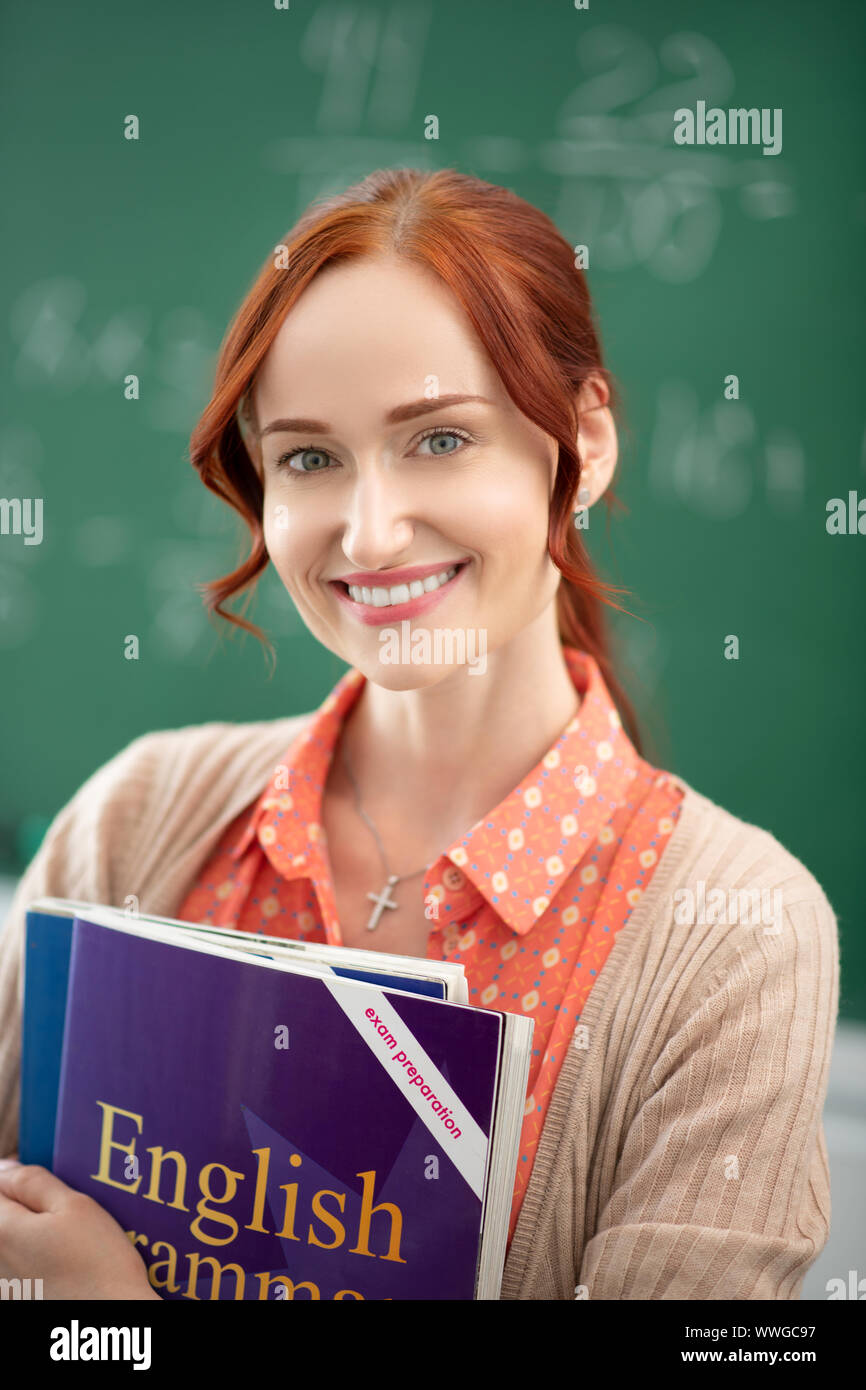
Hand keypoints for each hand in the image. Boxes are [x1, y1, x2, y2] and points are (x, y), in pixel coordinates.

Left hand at [0, 1159, 159, 1299]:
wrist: (111, 1318)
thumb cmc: (98, 1263)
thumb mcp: (75, 1206)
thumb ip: (33, 1182)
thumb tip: (5, 1168)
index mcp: (1, 1229)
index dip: (18, 1176)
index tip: (44, 1183)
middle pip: (3, 1215)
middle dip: (25, 1207)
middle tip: (60, 1212)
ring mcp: (3, 1284)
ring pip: (11, 1241)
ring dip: (30, 1233)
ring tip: (68, 1242)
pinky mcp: (17, 1298)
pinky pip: (19, 1267)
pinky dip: (36, 1259)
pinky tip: (65, 1266)